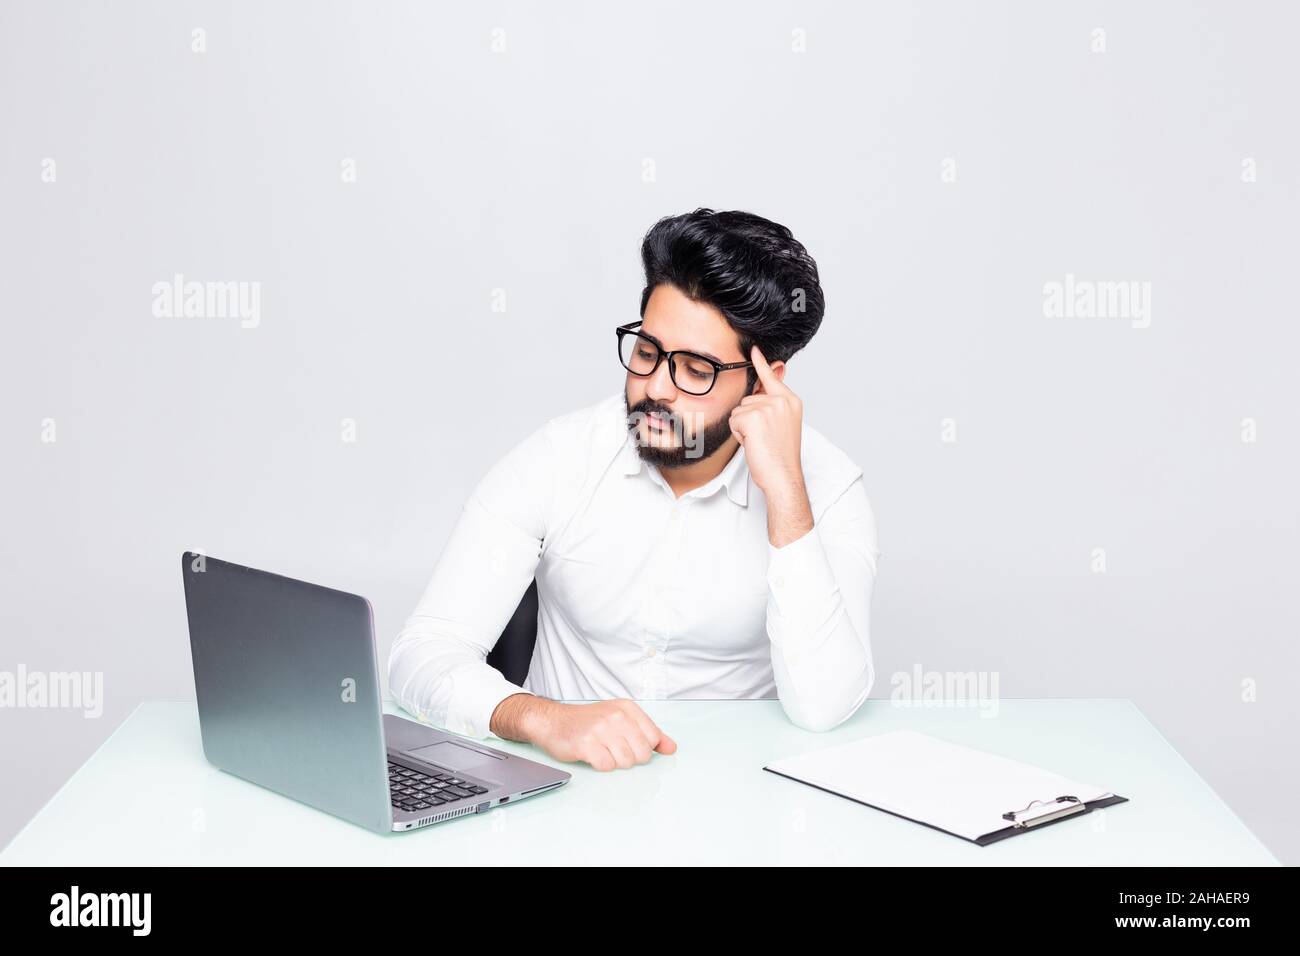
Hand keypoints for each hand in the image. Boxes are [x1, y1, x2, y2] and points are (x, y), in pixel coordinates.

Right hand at [526, 698, 677, 770]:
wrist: (553, 721)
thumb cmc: (588, 722)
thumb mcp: (621, 719)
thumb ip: (649, 733)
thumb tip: (671, 747)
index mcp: (627, 708)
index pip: (653, 738)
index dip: (643, 748)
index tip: (629, 744)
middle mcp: (616, 716)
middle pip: (642, 753)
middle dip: (629, 758)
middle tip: (613, 749)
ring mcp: (601, 729)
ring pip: (626, 762)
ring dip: (614, 762)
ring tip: (602, 751)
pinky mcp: (586, 744)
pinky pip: (607, 766)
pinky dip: (601, 765)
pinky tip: (593, 755)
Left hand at [728, 345, 804, 499]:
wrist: (783, 475)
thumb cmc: (781, 456)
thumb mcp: (782, 425)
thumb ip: (772, 406)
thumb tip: (759, 393)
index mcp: (791, 401)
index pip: (772, 377)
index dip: (761, 364)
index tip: (753, 350)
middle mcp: (781, 400)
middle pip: (748, 398)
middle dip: (748, 418)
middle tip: (763, 437)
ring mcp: (768, 407)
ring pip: (738, 410)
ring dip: (743, 427)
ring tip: (759, 441)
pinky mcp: (753, 416)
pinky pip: (733, 419)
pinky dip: (738, 433)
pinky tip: (753, 443)